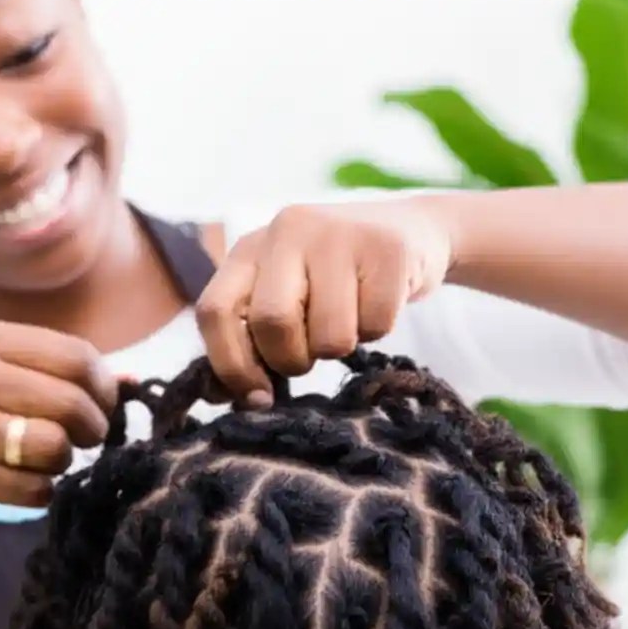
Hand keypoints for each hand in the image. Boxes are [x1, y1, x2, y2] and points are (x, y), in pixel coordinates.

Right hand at [0, 320, 118, 520]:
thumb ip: (56, 369)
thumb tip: (133, 382)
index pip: (77, 357)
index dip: (105, 387)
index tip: (103, 406)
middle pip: (72, 404)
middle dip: (93, 428)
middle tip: (86, 439)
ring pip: (54, 447)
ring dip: (64, 462)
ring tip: (47, 460)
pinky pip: (32, 489)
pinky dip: (40, 492)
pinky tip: (22, 484)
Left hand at [196, 198, 452, 404]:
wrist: (412, 229)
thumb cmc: (336, 278)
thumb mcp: (285, 292)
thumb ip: (252, 336)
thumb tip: (232, 399)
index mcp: (250, 247)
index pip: (215, 311)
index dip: (232, 364)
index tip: (259, 396)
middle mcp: (288, 230)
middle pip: (272, 323)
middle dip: (293, 359)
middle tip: (312, 352)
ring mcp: (339, 234)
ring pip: (330, 334)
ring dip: (340, 349)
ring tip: (348, 321)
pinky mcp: (389, 249)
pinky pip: (376, 325)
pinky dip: (378, 332)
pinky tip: (377, 303)